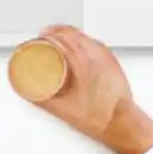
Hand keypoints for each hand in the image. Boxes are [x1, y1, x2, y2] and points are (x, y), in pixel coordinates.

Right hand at [26, 26, 152, 153]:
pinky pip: (97, 43)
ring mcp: (107, 58)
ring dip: (72, 33)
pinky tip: (81, 46)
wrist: (122, 123)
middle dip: (59, 30)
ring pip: (87, 37)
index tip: (41, 35)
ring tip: (62, 38)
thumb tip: (31, 92)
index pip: (64, 38)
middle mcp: (97, 57)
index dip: (50, 33)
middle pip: (75, 33)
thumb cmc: (99, 117)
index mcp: (83, 63)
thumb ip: (43, 100)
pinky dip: (84, 40)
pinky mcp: (113, 63)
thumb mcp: (64, 110)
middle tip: (48, 34)